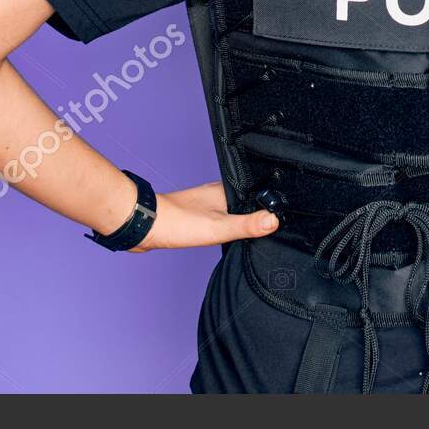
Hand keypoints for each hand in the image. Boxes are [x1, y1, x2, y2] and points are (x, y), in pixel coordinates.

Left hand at [132, 181, 278, 251]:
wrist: (142, 226)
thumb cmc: (176, 223)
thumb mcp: (218, 227)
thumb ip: (246, 224)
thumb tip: (274, 221)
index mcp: (225, 190)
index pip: (256, 194)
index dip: (271, 205)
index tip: (285, 217)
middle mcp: (216, 195)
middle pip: (245, 203)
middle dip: (257, 214)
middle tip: (272, 230)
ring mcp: (205, 206)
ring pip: (231, 212)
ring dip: (241, 222)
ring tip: (254, 235)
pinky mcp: (195, 217)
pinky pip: (218, 220)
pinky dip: (226, 228)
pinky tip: (227, 238)